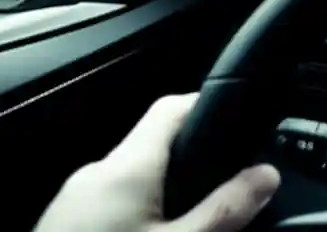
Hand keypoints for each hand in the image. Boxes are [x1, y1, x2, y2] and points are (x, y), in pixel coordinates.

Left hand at [34, 93, 280, 231]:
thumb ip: (224, 210)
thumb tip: (266, 174)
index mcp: (125, 168)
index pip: (171, 108)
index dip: (208, 107)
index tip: (242, 127)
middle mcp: (94, 175)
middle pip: (154, 151)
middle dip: (193, 171)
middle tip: (227, 199)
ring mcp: (70, 203)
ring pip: (132, 186)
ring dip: (164, 201)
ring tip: (192, 230)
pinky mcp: (60, 228)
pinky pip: (109, 210)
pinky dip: (136, 220)